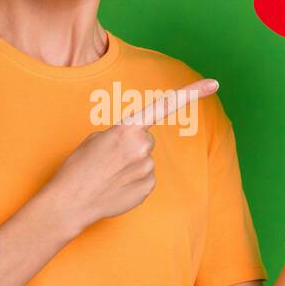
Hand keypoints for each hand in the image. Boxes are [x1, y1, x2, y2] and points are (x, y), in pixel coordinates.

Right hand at [44, 79, 219, 234]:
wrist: (71, 201)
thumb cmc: (79, 167)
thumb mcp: (97, 139)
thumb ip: (122, 135)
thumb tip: (134, 145)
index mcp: (127, 128)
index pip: (163, 106)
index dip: (191, 93)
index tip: (214, 84)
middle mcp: (142, 146)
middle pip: (147, 141)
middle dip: (132, 147)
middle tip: (109, 159)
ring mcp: (147, 169)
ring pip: (145, 161)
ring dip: (131, 166)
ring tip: (109, 175)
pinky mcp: (148, 188)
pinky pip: (146, 179)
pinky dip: (133, 182)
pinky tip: (116, 187)